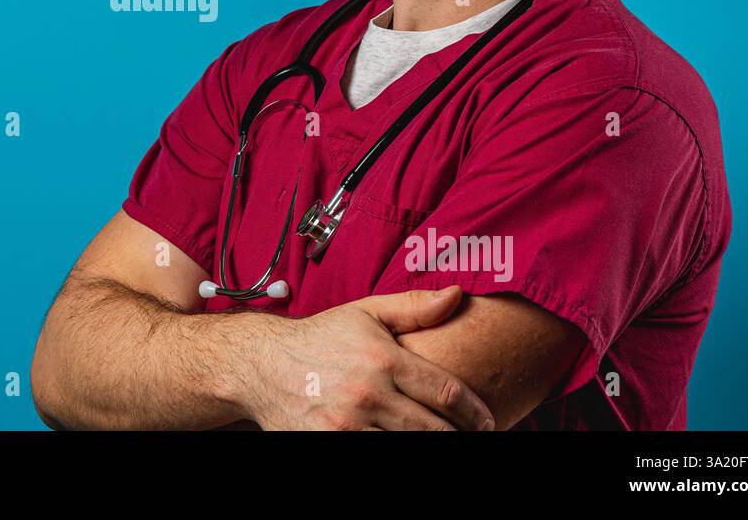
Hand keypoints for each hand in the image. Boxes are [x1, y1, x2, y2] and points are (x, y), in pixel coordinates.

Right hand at [240, 285, 495, 430]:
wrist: (260, 364)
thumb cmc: (319, 337)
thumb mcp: (365, 313)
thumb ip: (413, 307)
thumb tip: (456, 295)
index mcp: (383, 358)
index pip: (445, 392)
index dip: (474, 412)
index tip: (487, 421)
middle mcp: (368, 392)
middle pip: (433, 429)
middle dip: (457, 436)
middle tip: (470, 436)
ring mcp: (347, 424)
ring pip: (407, 445)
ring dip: (429, 445)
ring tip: (440, 438)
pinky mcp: (328, 443)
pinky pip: (374, 453)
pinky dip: (392, 450)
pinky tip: (400, 442)